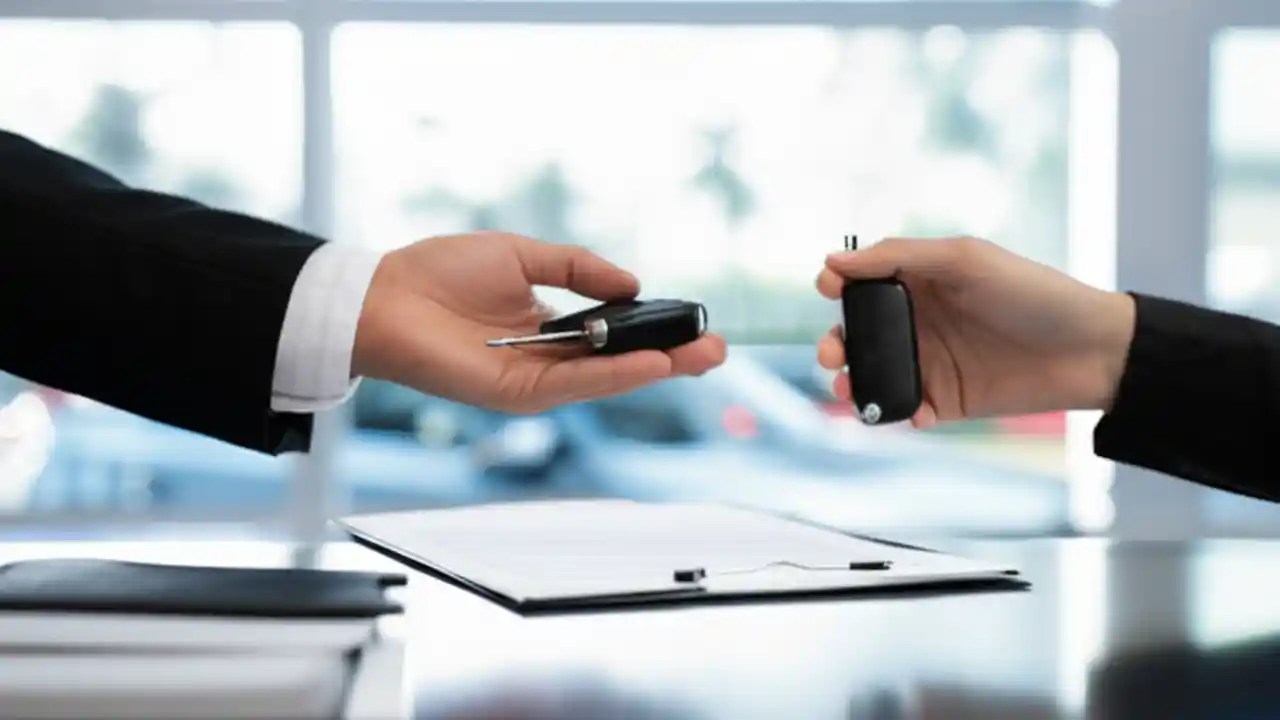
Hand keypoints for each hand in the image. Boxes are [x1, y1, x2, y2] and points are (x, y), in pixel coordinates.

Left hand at [353, 231, 726, 412]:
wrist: (384, 296)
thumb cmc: (439, 272)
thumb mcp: (522, 255)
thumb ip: (576, 267)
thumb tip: (631, 284)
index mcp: (548, 324)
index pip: (612, 334)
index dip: (652, 330)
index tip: (692, 323)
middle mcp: (546, 356)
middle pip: (620, 362)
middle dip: (670, 357)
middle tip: (716, 349)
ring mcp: (534, 378)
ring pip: (607, 378)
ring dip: (656, 368)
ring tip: (700, 358)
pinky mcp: (517, 392)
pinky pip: (575, 384)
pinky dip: (615, 375)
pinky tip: (651, 364)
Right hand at [816, 237, 1135, 428]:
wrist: (1091, 350)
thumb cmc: (1033, 292)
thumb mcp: (966, 260)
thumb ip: (899, 256)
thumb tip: (833, 259)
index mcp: (921, 281)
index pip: (863, 281)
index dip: (838, 283)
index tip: (828, 288)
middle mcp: (919, 321)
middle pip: (857, 334)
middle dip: (834, 343)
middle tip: (832, 353)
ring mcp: (931, 362)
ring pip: (873, 374)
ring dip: (853, 383)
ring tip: (848, 391)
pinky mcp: (946, 400)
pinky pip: (906, 409)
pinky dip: (896, 413)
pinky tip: (911, 412)